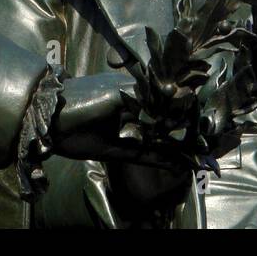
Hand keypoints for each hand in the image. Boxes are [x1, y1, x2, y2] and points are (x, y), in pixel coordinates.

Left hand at [48, 73, 194, 169]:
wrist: (52, 121)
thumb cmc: (83, 99)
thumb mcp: (115, 94)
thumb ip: (144, 97)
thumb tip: (174, 92)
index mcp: (133, 91)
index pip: (163, 96)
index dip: (181, 102)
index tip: (200, 108)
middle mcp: (134, 111)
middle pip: (163, 120)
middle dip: (182, 127)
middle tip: (204, 135)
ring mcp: (129, 132)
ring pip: (157, 140)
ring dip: (176, 146)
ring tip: (199, 153)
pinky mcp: (122, 151)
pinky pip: (146, 156)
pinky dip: (162, 160)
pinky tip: (180, 164)